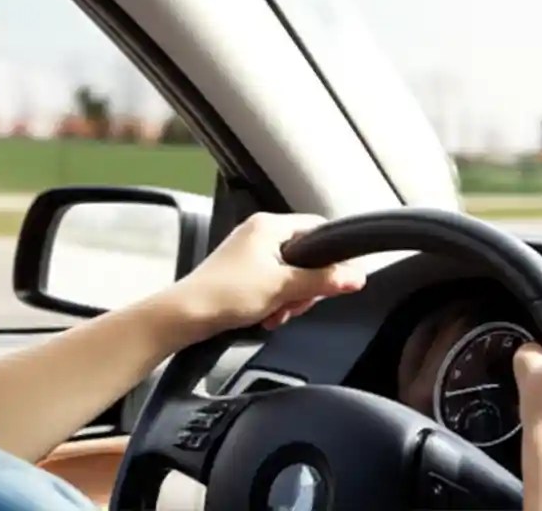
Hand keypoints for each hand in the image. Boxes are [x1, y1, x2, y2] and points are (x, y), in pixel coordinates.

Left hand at [143, 213, 364, 351]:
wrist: (185, 316)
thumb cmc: (226, 295)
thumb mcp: (284, 288)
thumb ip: (323, 281)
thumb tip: (356, 276)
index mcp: (269, 226)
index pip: (318, 229)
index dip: (331, 255)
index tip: (336, 279)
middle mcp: (259, 233)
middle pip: (305, 256)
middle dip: (305, 286)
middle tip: (296, 303)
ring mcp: (249, 253)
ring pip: (290, 274)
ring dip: (290, 298)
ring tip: (277, 313)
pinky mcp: (241, 272)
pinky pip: (273, 283)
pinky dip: (275, 301)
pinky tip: (268, 316)